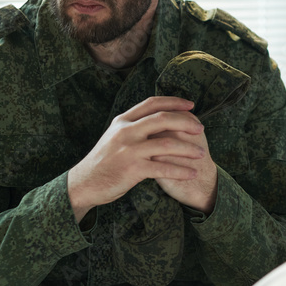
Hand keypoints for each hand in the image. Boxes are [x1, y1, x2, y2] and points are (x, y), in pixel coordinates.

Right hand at [67, 96, 206, 222]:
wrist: (83, 183)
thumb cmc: (104, 161)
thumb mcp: (115, 136)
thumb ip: (133, 126)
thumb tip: (158, 118)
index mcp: (122, 121)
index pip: (152, 103)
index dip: (174, 102)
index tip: (191, 105)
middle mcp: (125, 131)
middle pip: (162, 119)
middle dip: (186, 122)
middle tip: (200, 129)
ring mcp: (128, 150)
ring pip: (166, 144)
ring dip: (188, 149)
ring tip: (202, 154)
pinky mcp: (132, 169)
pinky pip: (163, 168)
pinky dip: (180, 171)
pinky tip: (191, 173)